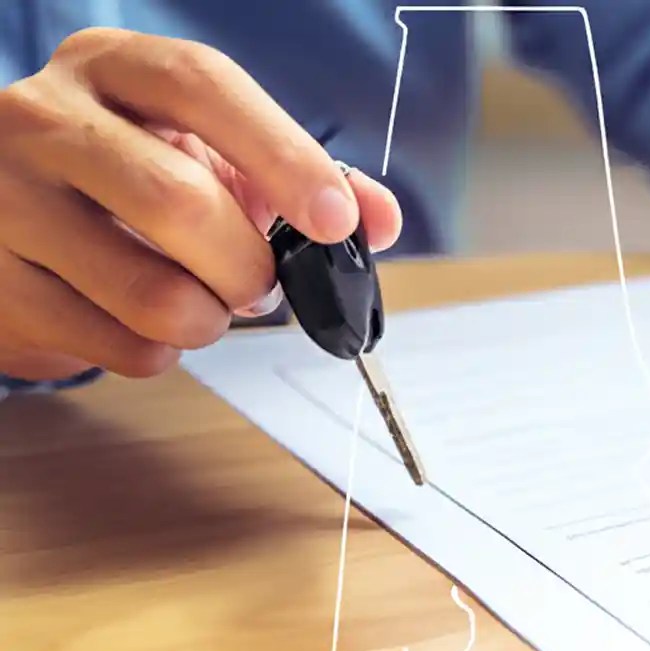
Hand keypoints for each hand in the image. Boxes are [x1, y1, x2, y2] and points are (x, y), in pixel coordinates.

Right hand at [0, 28, 401, 380]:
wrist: (6, 214)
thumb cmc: (129, 176)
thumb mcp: (209, 154)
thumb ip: (302, 178)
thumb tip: (379, 219)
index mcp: (113, 69)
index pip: (201, 85)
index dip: (283, 154)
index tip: (335, 219)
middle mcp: (42, 120)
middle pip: (177, 201)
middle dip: (249, 266)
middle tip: (262, 283)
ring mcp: (5, 202)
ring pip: (150, 293)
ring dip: (209, 320)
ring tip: (203, 304)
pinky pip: (119, 345)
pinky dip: (160, 351)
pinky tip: (141, 321)